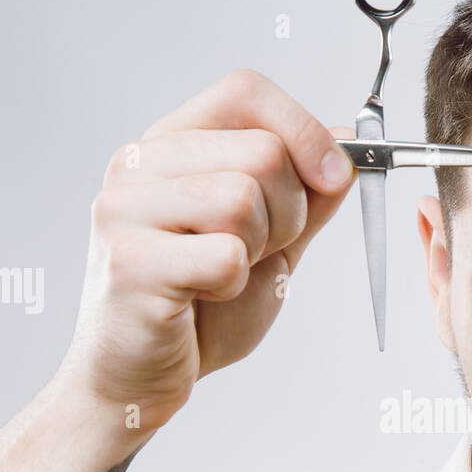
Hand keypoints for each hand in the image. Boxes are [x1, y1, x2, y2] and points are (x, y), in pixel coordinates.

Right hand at [54, 68, 356, 432]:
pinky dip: (233, 286)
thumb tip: (347, 138)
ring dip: (260, 250)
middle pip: (262, 152)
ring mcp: (125, 210)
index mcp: (170, 146)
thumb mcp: (269, 244)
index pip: (246, 92)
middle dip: (289, 212)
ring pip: (244, 199)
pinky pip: (226, 257)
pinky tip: (202, 299)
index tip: (333, 176)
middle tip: (257, 252)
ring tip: (224, 276)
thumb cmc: (197, 314)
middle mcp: (137, 164)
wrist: (137, 379)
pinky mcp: (129, 262)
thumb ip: (306, 195)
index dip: (304, 130)